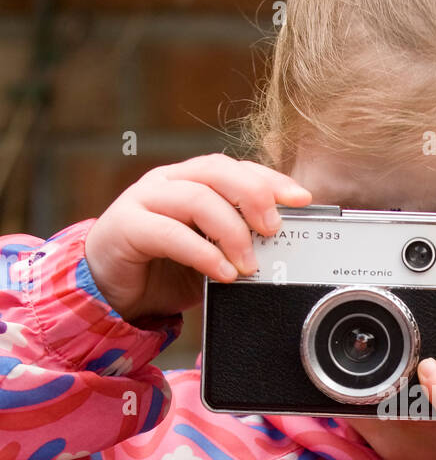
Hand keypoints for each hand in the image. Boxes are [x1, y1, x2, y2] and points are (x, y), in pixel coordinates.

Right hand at [83, 154, 311, 322]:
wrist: (110, 291)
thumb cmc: (162, 269)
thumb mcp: (211, 255)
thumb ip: (238, 246)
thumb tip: (285, 252)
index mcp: (192, 181)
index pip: (237, 168)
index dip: (271, 179)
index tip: (302, 199)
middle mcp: (169, 181)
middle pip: (217, 171)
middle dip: (253, 196)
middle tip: (274, 229)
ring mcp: (144, 200)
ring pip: (196, 197)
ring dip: (231, 231)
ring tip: (249, 264)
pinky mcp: (127, 227)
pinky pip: (170, 232)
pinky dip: (203, 253)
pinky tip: (223, 272)